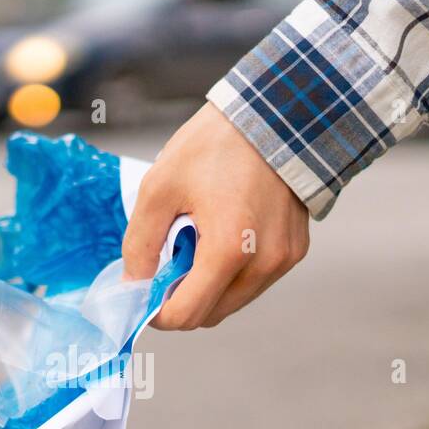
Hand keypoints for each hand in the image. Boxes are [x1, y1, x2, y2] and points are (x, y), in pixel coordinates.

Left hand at [122, 102, 310, 329]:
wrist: (275, 114)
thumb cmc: (215, 145)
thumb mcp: (160, 187)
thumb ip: (140, 244)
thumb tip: (133, 284)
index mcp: (229, 250)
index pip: (188, 314)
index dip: (159, 314)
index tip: (145, 295)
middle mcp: (263, 264)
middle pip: (211, 315)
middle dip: (183, 299)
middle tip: (167, 264)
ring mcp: (284, 259)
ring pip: (234, 302)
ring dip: (208, 288)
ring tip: (196, 243)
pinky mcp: (295, 251)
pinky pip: (255, 283)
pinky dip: (232, 274)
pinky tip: (221, 238)